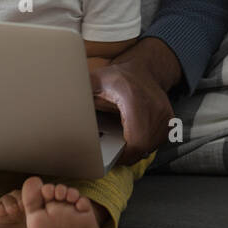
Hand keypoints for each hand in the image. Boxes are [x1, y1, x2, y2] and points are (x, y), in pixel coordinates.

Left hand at [89, 37, 179, 164]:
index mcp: (134, 101)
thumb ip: (80, 93)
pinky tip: (134, 138)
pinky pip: (158, 141)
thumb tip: (57, 101)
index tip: (111, 159)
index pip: (135, 141)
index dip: (123, 156)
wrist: (144, 69)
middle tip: (113, 155)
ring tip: (122, 146)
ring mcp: (165, 114)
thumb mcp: (95, 81)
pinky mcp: (170, 119)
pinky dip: (146, 144)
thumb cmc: (118, 77)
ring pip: (152, 146)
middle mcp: (155, 108)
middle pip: (143, 147)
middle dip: (127, 155)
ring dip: (137, 150)